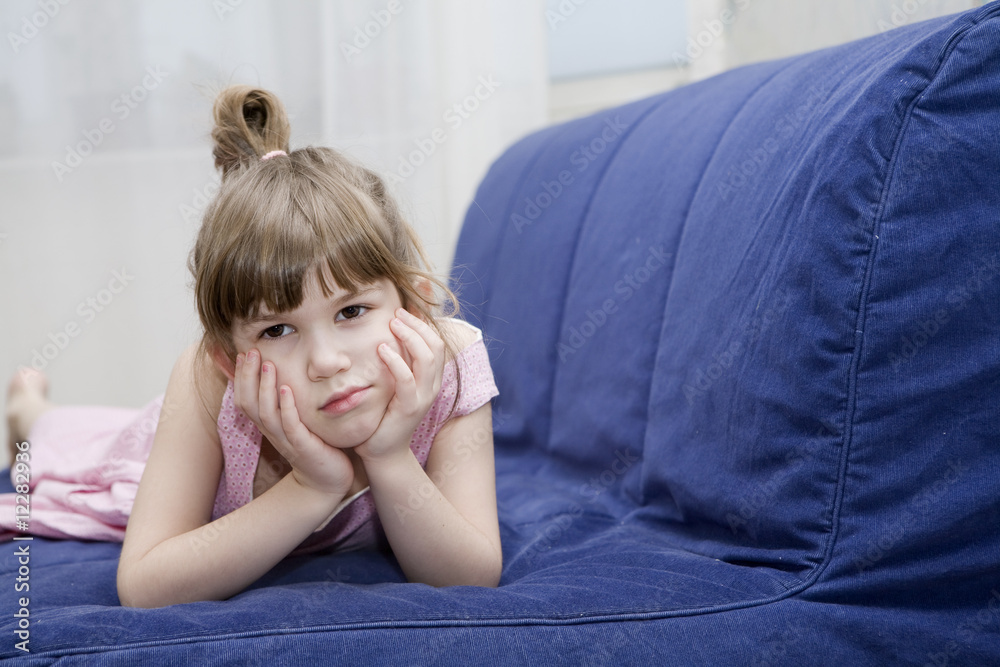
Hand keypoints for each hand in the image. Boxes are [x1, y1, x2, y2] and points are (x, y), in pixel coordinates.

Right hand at [234, 350, 354, 496]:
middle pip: (249, 403)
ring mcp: (286, 439)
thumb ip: (285, 403)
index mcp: (268, 425)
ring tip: (268, 365)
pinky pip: (290, 425)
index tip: (243, 353)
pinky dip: (287, 406)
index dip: (241, 377)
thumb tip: (281, 378)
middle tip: (251, 351)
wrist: (325, 481)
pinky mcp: (303, 446)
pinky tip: (288, 389)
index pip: (245, 398)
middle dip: (248, 376)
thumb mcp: (294, 422)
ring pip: (266, 413)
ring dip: (265, 388)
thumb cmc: (313, 446)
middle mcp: (272, 431)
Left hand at [355, 308, 444, 462]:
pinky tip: (382, 349)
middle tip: (396, 313)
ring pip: (426, 358)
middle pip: (435, 345)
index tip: (403, 309)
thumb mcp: (394, 383)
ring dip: (410, 337)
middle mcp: (432, 386)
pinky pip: (407, 379)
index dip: (423, 322)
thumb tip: (388, 332)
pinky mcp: (409, 408)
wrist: (383, 451)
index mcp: (431, 378)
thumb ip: (397, 361)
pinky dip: (395, 361)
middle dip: (417, 325)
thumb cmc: (384, 414)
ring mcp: (423, 397)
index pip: (436, 342)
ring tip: (392, 324)